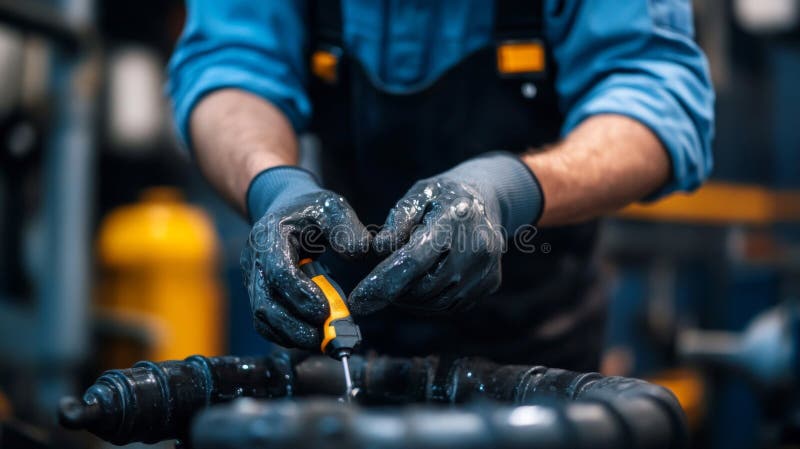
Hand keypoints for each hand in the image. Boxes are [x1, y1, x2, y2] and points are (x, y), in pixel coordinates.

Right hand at [241, 167, 369, 348]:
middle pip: (265, 305)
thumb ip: (346, 228)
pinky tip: (314, 338)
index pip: (278, 272)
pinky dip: (289, 336)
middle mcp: (254, 262)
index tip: (326, 311)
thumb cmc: (310, 209)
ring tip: (326, 341)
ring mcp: (253, 281)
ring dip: (293, 336)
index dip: (300, 295)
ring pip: (264, 320)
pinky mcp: (259, 295)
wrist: (285, 209)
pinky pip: (268, 324)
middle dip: (296, 327)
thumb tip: (360, 253)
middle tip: (328, 337)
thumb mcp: (332, 207)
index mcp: (269, 237)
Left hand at [349, 153, 542, 314]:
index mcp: (454, 220)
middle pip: (422, 287)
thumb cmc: (443, 196)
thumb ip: (398, 220)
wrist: (488, 198)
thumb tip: (379, 249)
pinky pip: (450, 305)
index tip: (357, 300)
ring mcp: (486, 269)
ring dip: (410, 298)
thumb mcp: (419, 194)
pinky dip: (429, 301)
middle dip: (395, 289)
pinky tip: (422, 281)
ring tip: (401, 278)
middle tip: (382, 278)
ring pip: (435, 302)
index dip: (383, 283)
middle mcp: (476, 248)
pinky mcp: (490, 284)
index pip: (413, 261)